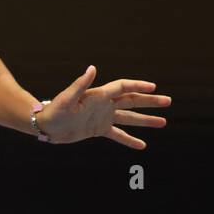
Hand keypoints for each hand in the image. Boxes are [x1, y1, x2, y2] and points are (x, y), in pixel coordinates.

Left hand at [38, 65, 170, 148]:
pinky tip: (142, 145)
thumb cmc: (54, 110)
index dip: (138, 86)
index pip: (123, 88)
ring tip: (163, 122)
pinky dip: (129, 140)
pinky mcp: (99, 130)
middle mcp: (104, 105)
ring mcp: (103, 117)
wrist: (46, 126)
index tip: (153, 87)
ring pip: (129, 118)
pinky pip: (118, 135)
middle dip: (150, 101)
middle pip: (131, 101)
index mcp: (98, 95)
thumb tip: (92, 68)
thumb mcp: (67, 98)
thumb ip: (80, 84)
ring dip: (146, 120)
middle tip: (168, 101)